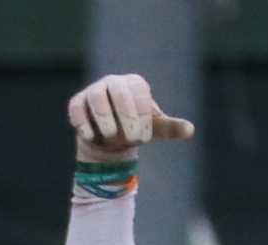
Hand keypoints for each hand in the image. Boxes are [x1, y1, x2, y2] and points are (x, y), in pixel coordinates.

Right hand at [67, 73, 194, 161]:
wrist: (111, 140)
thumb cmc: (136, 129)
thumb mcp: (155, 130)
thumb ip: (171, 128)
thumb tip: (190, 130)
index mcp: (135, 84)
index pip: (139, 92)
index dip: (142, 114)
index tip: (145, 136)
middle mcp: (113, 83)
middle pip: (117, 90)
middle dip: (126, 115)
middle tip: (132, 137)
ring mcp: (93, 92)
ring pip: (96, 98)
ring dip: (105, 119)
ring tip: (112, 137)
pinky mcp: (77, 103)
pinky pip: (77, 108)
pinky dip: (83, 123)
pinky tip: (92, 136)